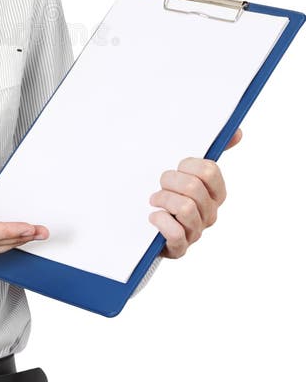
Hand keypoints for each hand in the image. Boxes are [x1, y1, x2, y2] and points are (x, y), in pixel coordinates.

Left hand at [148, 128, 241, 258]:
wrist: (144, 223)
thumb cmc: (170, 193)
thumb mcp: (187, 170)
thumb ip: (212, 150)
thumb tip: (237, 132)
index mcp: (215, 193)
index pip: (210, 171)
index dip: (188, 165)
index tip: (177, 165)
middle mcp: (209, 213)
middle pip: (193, 188)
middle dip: (170, 180)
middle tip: (160, 183)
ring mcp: (195, 232)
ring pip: (185, 208)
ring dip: (163, 199)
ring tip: (155, 199)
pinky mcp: (179, 248)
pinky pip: (176, 234)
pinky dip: (161, 222)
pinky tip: (153, 216)